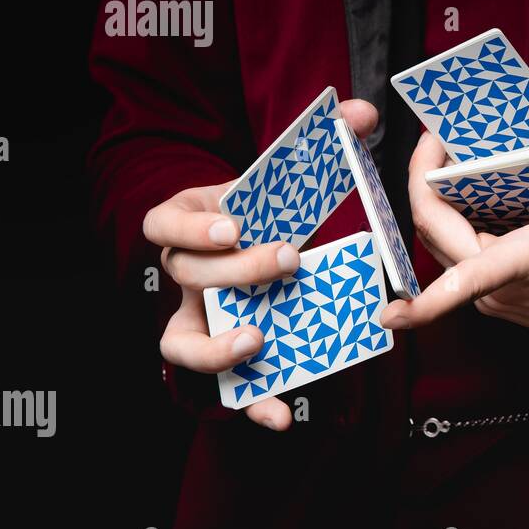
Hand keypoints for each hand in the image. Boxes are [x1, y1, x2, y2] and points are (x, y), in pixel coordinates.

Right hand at [142, 99, 379, 429]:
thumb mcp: (287, 175)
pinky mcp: (225, 354)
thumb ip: (326, 139)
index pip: (163, 221)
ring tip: (257, 341)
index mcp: (190, 221)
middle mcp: (186, 273)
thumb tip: (364, 110)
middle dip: (238, 270)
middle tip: (289, 259)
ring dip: (215, 347)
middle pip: (189, 277)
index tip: (232, 223)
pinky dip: (251, 404)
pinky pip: (222, 389)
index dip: (190, 224)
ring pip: (180, 341)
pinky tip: (284, 417)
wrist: (254, 245)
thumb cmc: (268, 210)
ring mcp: (199, 318)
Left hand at [382, 78, 528, 353]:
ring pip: (444, 248)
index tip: (389, 310)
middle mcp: (504, 290)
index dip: (421, 302)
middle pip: (434, 237)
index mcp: (528, 262)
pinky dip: (461, 224)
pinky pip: (462, 259)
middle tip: (436, 141)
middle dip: (422, 184)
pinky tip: (479, 193)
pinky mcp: (502, 304)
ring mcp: (499, 301)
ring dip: (440, 204)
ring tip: (454, 158)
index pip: (466, 283)